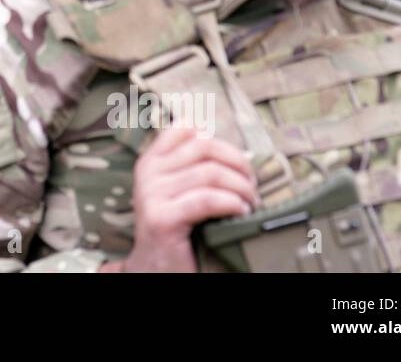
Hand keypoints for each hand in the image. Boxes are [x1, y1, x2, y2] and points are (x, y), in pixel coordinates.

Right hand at [121, 126, 258, 271]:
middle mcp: (148, 172)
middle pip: (204, 147)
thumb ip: (192, 168)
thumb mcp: (176, 191)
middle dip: (237, 164)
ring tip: (250, 204)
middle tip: (252, 187)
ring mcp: (152, 194)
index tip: (236, 165)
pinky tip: (241, 213)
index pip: (186, 130)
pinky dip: (231, 203)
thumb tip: (235, 154)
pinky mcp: (162, 218)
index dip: (219, 142)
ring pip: (210, 173)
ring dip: (241, 188)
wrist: (154, 269)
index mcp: (150, 161)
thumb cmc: (174, 230)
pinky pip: (207, 200)